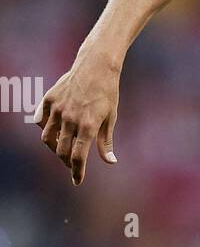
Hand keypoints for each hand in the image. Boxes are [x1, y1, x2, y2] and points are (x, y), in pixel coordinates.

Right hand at [36, 54, 119, 185]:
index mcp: (88, 126)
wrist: (96, 65)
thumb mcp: (111, 117)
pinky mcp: (49, 99)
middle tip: (72, 163)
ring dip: (54, 147)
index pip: (78, 157)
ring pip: (47, 138)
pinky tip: (54, 130)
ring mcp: (58, 108)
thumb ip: (106, 141)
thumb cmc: (107, 92)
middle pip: (61, 151)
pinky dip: (46, 128)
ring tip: (63, 147)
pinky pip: (41, 120)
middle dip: (66, 161)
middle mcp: (70, 119)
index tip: (77, 181)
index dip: (77, 172)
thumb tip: (110, 162)